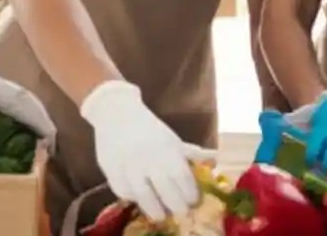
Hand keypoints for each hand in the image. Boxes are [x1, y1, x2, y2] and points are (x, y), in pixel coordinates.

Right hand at [80, 80, 216, 221]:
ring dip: (154, 209)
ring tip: (160, 215)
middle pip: (166, 191)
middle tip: (180, 212)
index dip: (190, 194)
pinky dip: (131, 197)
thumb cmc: (149, 128)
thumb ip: (191, 153)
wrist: (117, 113)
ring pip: (143, 195)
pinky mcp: (111, 168)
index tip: (193, 202)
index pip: (183, 179)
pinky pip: (122, 190)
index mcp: (168, 150)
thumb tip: (215, 158)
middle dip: (176, 206)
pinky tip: (139, 199)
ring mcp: (128, 164)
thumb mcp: (172, 139)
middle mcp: (149, 159)